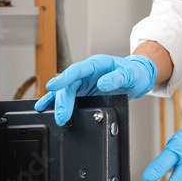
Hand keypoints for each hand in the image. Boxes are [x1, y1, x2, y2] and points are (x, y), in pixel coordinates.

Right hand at [33, 54, 156, 125]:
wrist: (138, 77)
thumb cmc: (134, 73)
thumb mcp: (130, 75)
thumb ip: (116, 78)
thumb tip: (102, 83)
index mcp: (97, 64)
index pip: (76, 70)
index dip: (64, 78)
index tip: (53, 86)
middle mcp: (87, 72)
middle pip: (69, 85)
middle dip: (63, 100)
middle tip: (62, 117)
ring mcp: (84, 82)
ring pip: (65, 91)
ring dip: (57, 102)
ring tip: (50, 114)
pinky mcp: (83, 92)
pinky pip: (67, 96)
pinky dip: (55, 101)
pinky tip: (43, 106)